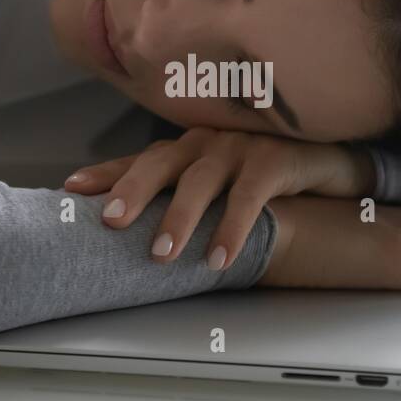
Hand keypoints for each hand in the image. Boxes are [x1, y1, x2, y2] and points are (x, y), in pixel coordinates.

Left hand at [63, 128, 374, 269]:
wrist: (328, 164)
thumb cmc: (264, 179)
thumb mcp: (220, 187)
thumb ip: (185, 199)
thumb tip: (138, 233)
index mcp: (188, 148)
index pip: (140, 160)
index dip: (107, 173)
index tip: (72, 190)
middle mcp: (207, 142)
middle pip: (160, 162)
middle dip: (133, 191)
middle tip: (111, 222)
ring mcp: (240, 147)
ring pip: (201, 181)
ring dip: (180, 218)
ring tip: (162, 255)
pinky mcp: (273, 160)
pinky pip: (248, 197)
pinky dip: (231, 229)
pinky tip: (218, 258)